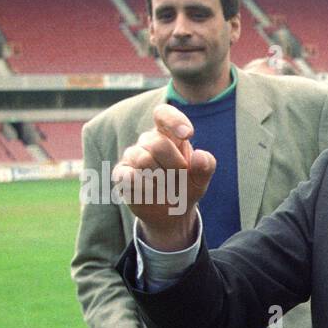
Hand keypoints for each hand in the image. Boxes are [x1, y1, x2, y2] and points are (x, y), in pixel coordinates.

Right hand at [111, 104, 213, 249]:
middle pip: (158, 144)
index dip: (174, 121)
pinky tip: (152, 190)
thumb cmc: (186, 187)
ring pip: (143, 159)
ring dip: (161, 179)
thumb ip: (206, 166)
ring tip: (165, 185)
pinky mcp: (122, 174)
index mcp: (168, 135)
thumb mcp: (201, 179)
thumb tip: (200, 156)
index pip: (163, 114)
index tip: (188, 135)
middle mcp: (148, 141)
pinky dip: (145, 186)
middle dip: (175, 166)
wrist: (170, 213)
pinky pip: (129, 175)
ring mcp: (132, 156)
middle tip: (179, 177)